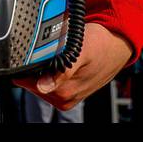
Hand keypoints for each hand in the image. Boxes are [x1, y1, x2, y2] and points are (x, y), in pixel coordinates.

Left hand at [12, 22, 133, 110]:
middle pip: (31, 82)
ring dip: (44, 66)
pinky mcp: (70, 91)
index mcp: (64, 92)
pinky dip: (51, 68)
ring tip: (59, 52)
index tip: (35, 50)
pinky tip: (62, 59)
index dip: (26, 64)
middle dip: (36, 64)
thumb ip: (62, 70)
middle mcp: (64, 98)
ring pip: (39, 81)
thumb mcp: (79, 50)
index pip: (26, 82)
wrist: (116, 44)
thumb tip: (43, 86)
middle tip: (51, 47)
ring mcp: (67, 96)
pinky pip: (50, 80)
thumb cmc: (100, 44)